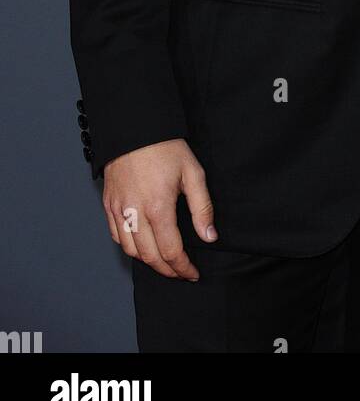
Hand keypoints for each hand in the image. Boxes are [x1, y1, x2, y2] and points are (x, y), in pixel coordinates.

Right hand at [102, 138, 216, 280]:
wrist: (135, 128)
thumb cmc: (165, 148)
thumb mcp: (193, 173)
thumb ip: (202, 208)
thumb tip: (209, 236)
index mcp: (158, 207)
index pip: (171, 252)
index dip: (183, 268)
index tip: (192, 273)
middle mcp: (135, 212)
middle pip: (149, 257)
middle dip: (167, 270)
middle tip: (181, 272)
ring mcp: (119, 209)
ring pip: (130, 251)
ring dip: (148, 262)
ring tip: (164, 261)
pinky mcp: (109, 204)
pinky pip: (116, 236)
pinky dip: (129, 247)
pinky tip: (142, 245)